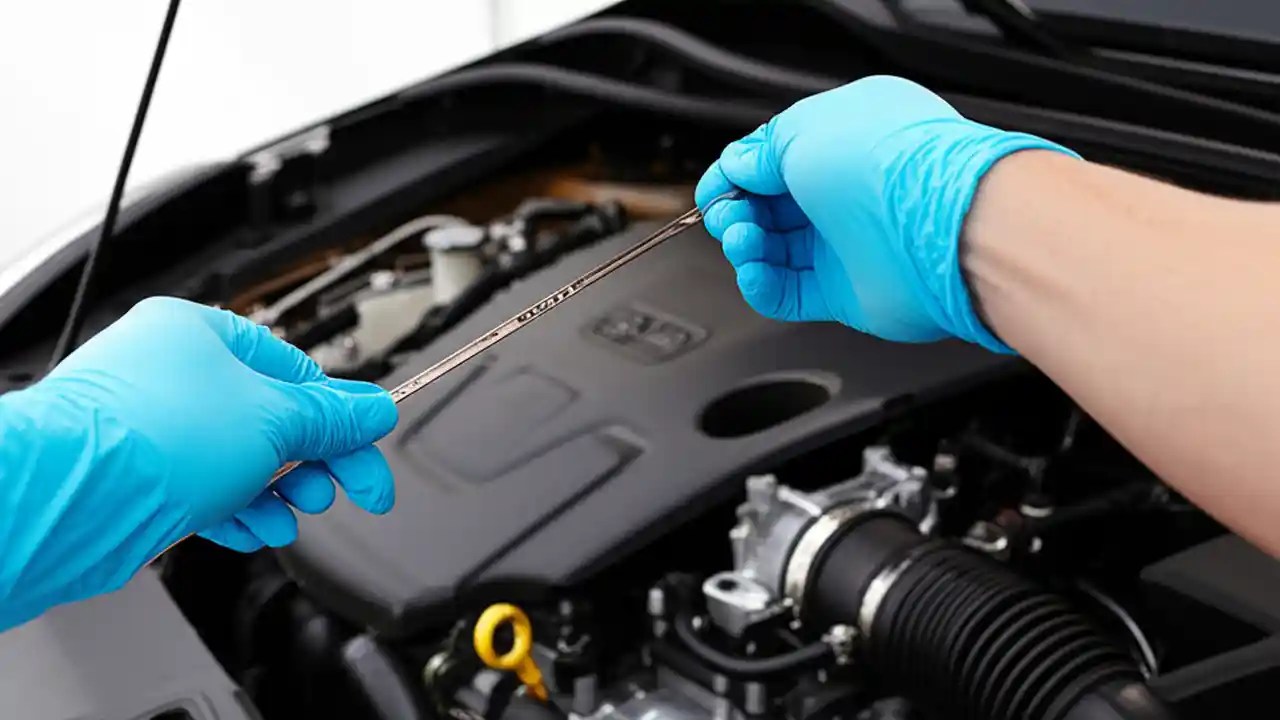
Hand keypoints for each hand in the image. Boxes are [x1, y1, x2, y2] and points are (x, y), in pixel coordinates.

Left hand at [31, 297, 396, 554]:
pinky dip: (240, 510)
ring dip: (278, 491)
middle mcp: (170, 372)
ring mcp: (149, 425)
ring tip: (296, 512)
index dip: (342, 416)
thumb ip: (333, 419)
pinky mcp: (135, 475)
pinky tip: (260, 528)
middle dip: (311, 461)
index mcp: (200, 333)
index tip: (369, 448)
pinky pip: (204, 488)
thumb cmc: (148, 439)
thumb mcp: (274, 420)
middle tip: (344, 488)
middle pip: (271, 417)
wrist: (67, 500)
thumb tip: (373, 410)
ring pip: (238, 458)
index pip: (297, 371)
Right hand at [695, 75, 1077, 351]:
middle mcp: (846, 191)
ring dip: (745, 247)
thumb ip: (762, 153)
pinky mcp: (845, 291)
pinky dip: (761, 286)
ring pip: (773, 250)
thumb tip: (738, 166)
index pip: (773, 159)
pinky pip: (787, 293)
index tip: (713, 190)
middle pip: (768, 207)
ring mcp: (846, 243)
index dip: (735, 175)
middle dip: (737, 212)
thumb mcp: (803, 133)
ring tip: (743, 244)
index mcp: (843, 139)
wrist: (944, 230)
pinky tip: (753, 274)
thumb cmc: (888, 169)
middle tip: (729, 218)